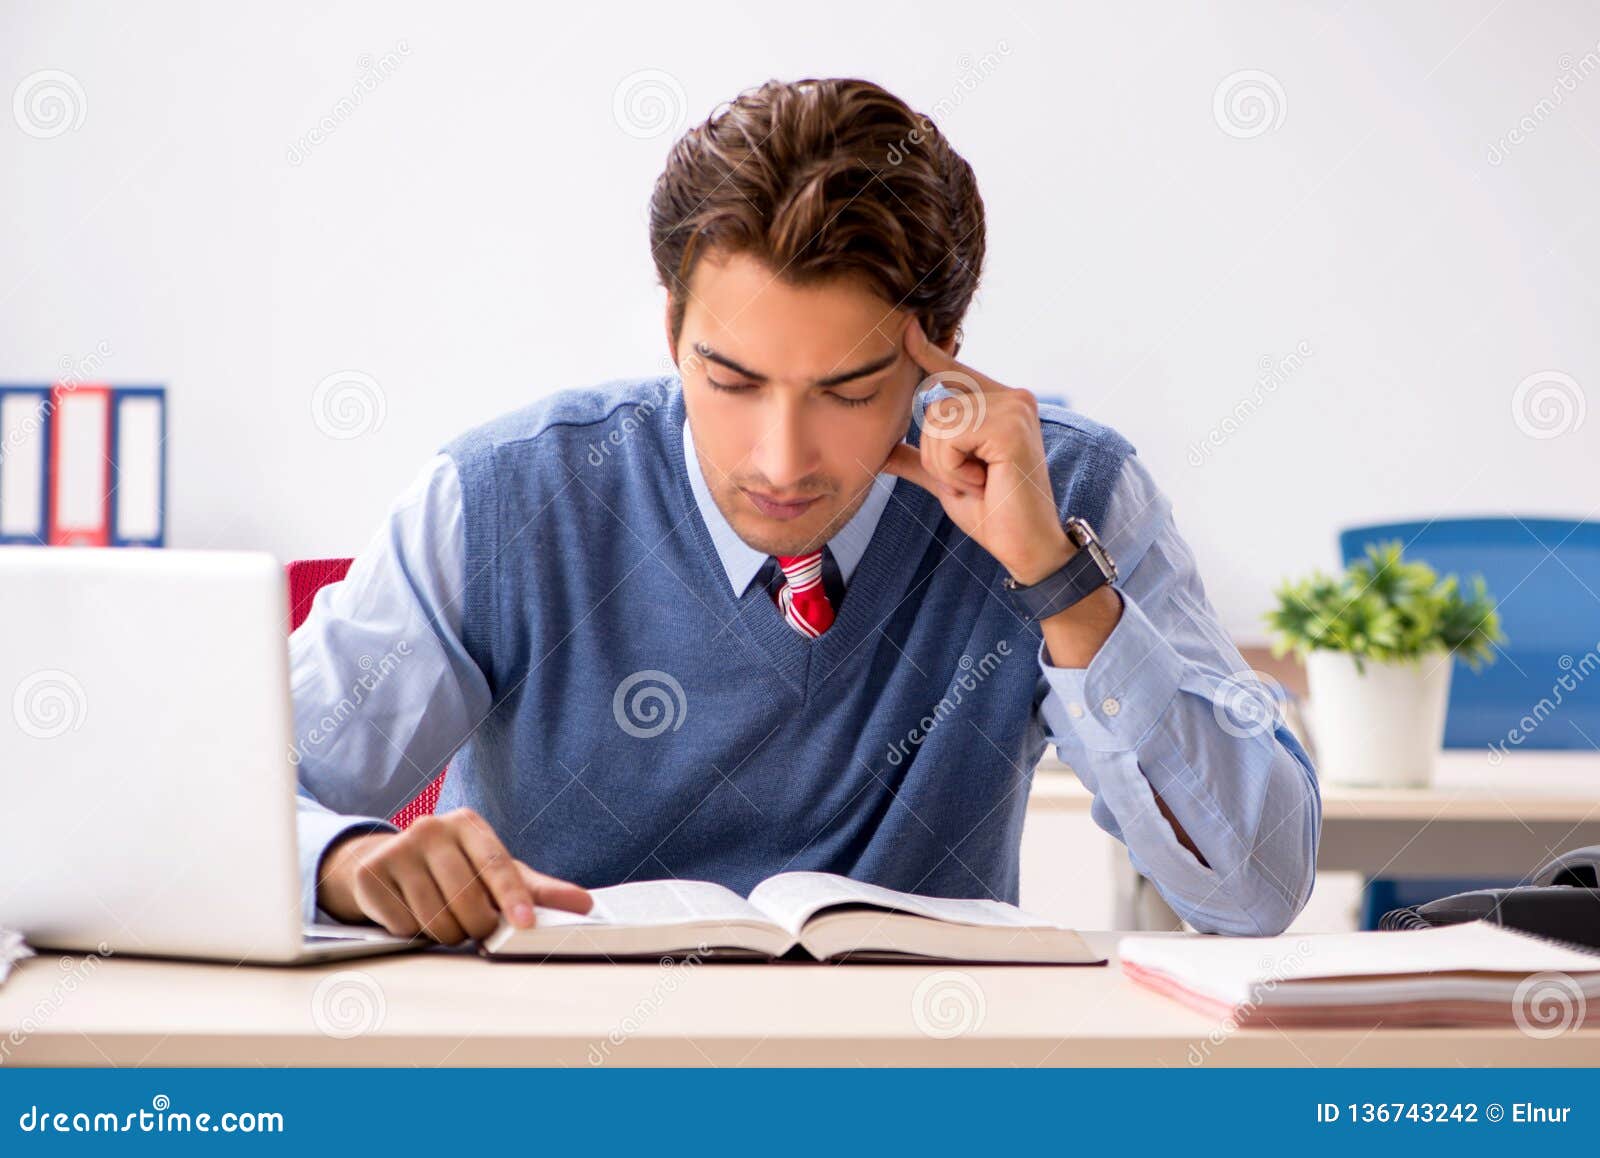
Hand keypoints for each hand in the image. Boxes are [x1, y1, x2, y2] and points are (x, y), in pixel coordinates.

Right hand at [316, 808, 592, 944]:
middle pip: (466, 899)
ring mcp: (397, 849)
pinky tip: (412, 914)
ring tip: (444, 918)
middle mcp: (430, 828)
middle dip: (477, 927)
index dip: (512, 897)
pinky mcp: (370, 875)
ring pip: (435, 917)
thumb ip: (537, 889)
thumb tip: (584, 904)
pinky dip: (414, 932)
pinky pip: (404, 925)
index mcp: (468, 824)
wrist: (384, 862)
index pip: (497, 864)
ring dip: (446, 933)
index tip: (526, 923)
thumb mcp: (494, 873)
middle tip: (475, 928)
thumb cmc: (451, 869)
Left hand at [882, 318, 1072, 584]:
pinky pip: (950, 437)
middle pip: (934, 404)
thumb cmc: (993, 512)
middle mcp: (1012, 397)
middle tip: (973, 479)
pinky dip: (955, 469)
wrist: (1025, 546)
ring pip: (938, 421)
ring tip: (979, 481)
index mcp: (1000, 404)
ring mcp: (1015, 407)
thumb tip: (881, 448)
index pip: (955, 372)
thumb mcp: (946, 479)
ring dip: (946, 464)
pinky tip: (984, 482)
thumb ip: (919, 458)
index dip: (929, 353)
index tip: (908, 328)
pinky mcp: (1011, 425)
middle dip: (939, 454)